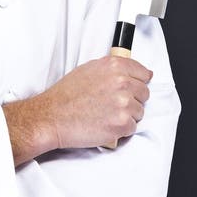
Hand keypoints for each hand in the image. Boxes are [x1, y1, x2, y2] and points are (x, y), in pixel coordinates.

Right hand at [2, 56, 151, 164]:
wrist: (52, 116)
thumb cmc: (66, 95)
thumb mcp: (88, 70)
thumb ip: (113, 70)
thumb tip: (135, 73)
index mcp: (114, 66)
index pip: (143, 72)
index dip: (138, 82)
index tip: (133, 88)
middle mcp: (122, 82)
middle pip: (144, 93)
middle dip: (132, 100)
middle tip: (112, 105)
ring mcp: (124, 103)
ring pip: (139, 112)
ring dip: (127, 116)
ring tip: (106, 115)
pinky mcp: (122, 123)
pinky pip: (132, 128)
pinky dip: (121, 130)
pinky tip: (105, 124)